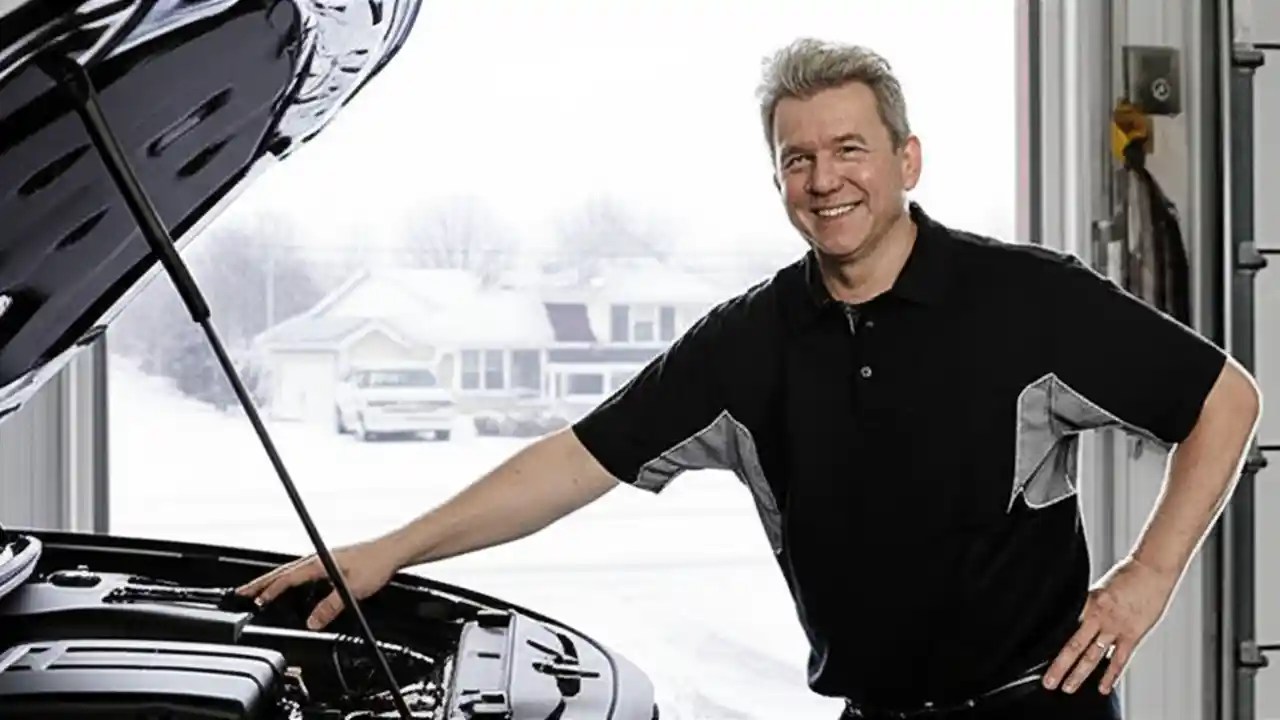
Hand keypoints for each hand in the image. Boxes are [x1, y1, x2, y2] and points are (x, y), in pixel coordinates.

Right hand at [235, 537, 405, 629]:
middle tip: (242, 592)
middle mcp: (319, 559)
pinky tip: (293, 587)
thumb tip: (312, 622)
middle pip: (282, 572)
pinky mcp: (333, 562)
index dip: (268, 590)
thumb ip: (330, 607)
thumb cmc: (377, 563)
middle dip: (261, 583)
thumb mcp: (352, 590)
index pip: (285, 578)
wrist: (393, 551)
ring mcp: (325, 559)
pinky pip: (304, 572)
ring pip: (292, 571)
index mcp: (318, 562)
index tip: (252, 600)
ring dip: (275, 581)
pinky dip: (291, 579)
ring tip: (261, 591)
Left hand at [1042, 555, 1179, 694]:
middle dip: (1060, 666)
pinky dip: (1110, 675)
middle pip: (1074, 646)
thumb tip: (1078, 618)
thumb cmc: (1127, 575)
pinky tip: (1102, 688)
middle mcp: (1099, 617)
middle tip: (1049, 682)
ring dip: (1079, 674)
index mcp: (1087, 602)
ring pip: (1093, 656)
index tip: (1037, 655)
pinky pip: (1119, 660)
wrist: (1151, 570)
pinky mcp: (1132, 635)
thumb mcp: (1099, 587)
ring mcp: (1116, 627)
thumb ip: (1088, 605)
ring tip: (1067, 688)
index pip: (1064, 626)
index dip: (1051, 641)